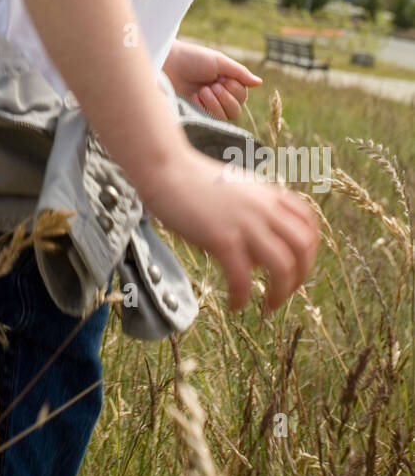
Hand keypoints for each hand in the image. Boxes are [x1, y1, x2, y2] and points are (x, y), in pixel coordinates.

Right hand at [143, 146, 319, 312]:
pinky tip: (235, 305)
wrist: (166, 168)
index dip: (309, 252)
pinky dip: (243, 297)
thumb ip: (254, 210)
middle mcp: (263, 208)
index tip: (296, 268)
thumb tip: (258, 250)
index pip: (309, 224)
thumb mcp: (236, 188)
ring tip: (267, 306)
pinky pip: (242, 277)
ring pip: (283, 266)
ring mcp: (244, 223)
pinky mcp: (221, 238)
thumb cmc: (192, 180)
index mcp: (269, 194)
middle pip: (303, 248)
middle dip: (300, 277)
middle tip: (283, 292)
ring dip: (280, 293)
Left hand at [162, 40, 261, 121]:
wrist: (167, 64)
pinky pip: (211, 121)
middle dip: (226, 98)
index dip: (234, 89)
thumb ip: (239, 72)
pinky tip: (195, 98)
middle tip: (212, 86)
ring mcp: (207, 107)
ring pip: (225, 118)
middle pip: (236, 111)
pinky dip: (206, 109)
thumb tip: (259, 83)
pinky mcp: (196, 115)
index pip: (242, 96)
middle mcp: (219, 97)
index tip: (221, 78)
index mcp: (226, 83)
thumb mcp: (218, 62)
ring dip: (216, 104)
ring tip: (202, 91)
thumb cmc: (191, 59)